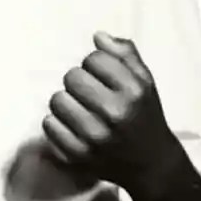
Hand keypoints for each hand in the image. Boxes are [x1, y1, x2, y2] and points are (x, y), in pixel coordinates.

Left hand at [43, 31, 190, 197]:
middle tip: (90, 94)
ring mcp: (94, 137)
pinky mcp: (77, 156)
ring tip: (81, 109)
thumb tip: (98, 36)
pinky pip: (49, 124)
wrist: (151, 164)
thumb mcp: (145, 82)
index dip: (95, 65)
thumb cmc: (145, 116)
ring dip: (66, 101)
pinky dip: (57, 122)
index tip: (103, 77)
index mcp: (133, 92)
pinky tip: (73, 126)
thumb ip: (125, 54)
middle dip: (79, 81)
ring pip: (57, 99)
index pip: (94, 59)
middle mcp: (114, 114)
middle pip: (71, 76)